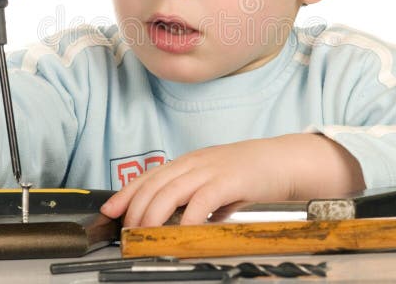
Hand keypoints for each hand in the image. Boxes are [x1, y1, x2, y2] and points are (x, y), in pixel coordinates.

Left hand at [100, 134, 364, 226]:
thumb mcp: (214, 181)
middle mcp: (195, 163)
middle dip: (137, 210)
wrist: (285, 160)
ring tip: (146, 235)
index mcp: (189, 162)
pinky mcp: (230, 181)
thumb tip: (171, 222)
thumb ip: (193, 196)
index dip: (126, 193)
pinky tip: (183, 231)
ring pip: (171, 191)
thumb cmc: (249, 174)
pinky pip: (203, 200)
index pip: (149, 176)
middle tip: (130, 233)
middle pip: (155, 185)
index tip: (110, 211)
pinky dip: (190, 217)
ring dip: (154, 215)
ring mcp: (212, 170)